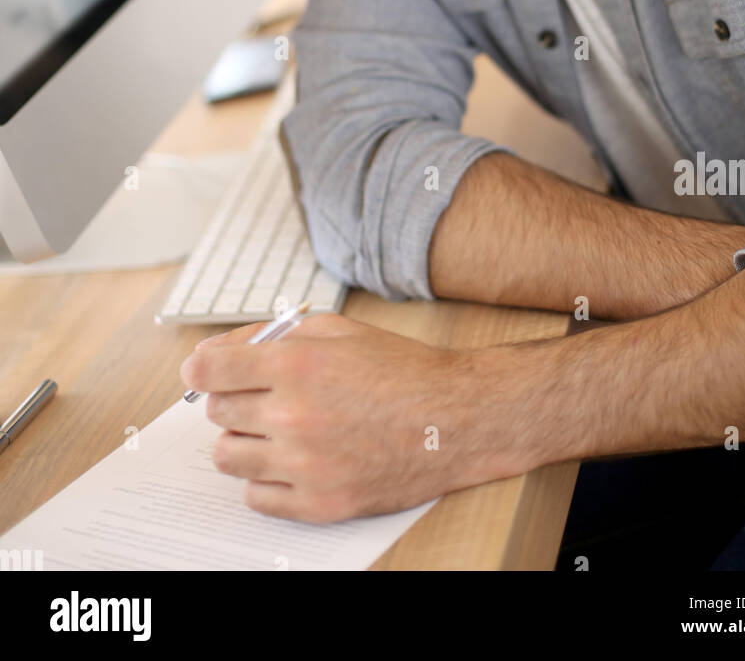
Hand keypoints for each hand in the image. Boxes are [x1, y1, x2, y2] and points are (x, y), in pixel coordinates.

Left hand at [179, 314, 521, 522]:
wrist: (455, 419)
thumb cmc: (399, 370)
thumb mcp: (336, 329)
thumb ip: (272, 334)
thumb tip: (217, 353)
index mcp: (298, 362)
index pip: (209, 369)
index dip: (201, 368)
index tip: (203, 372)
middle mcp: (295, 413)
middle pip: (217, 412)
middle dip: (233, 398)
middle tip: (264, 396)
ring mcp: (306, 463)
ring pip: (227, 456)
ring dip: (243, 440)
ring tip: (277, 429)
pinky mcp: (318, 503)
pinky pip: (255, 497)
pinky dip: (265, 479)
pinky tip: (292, 460)